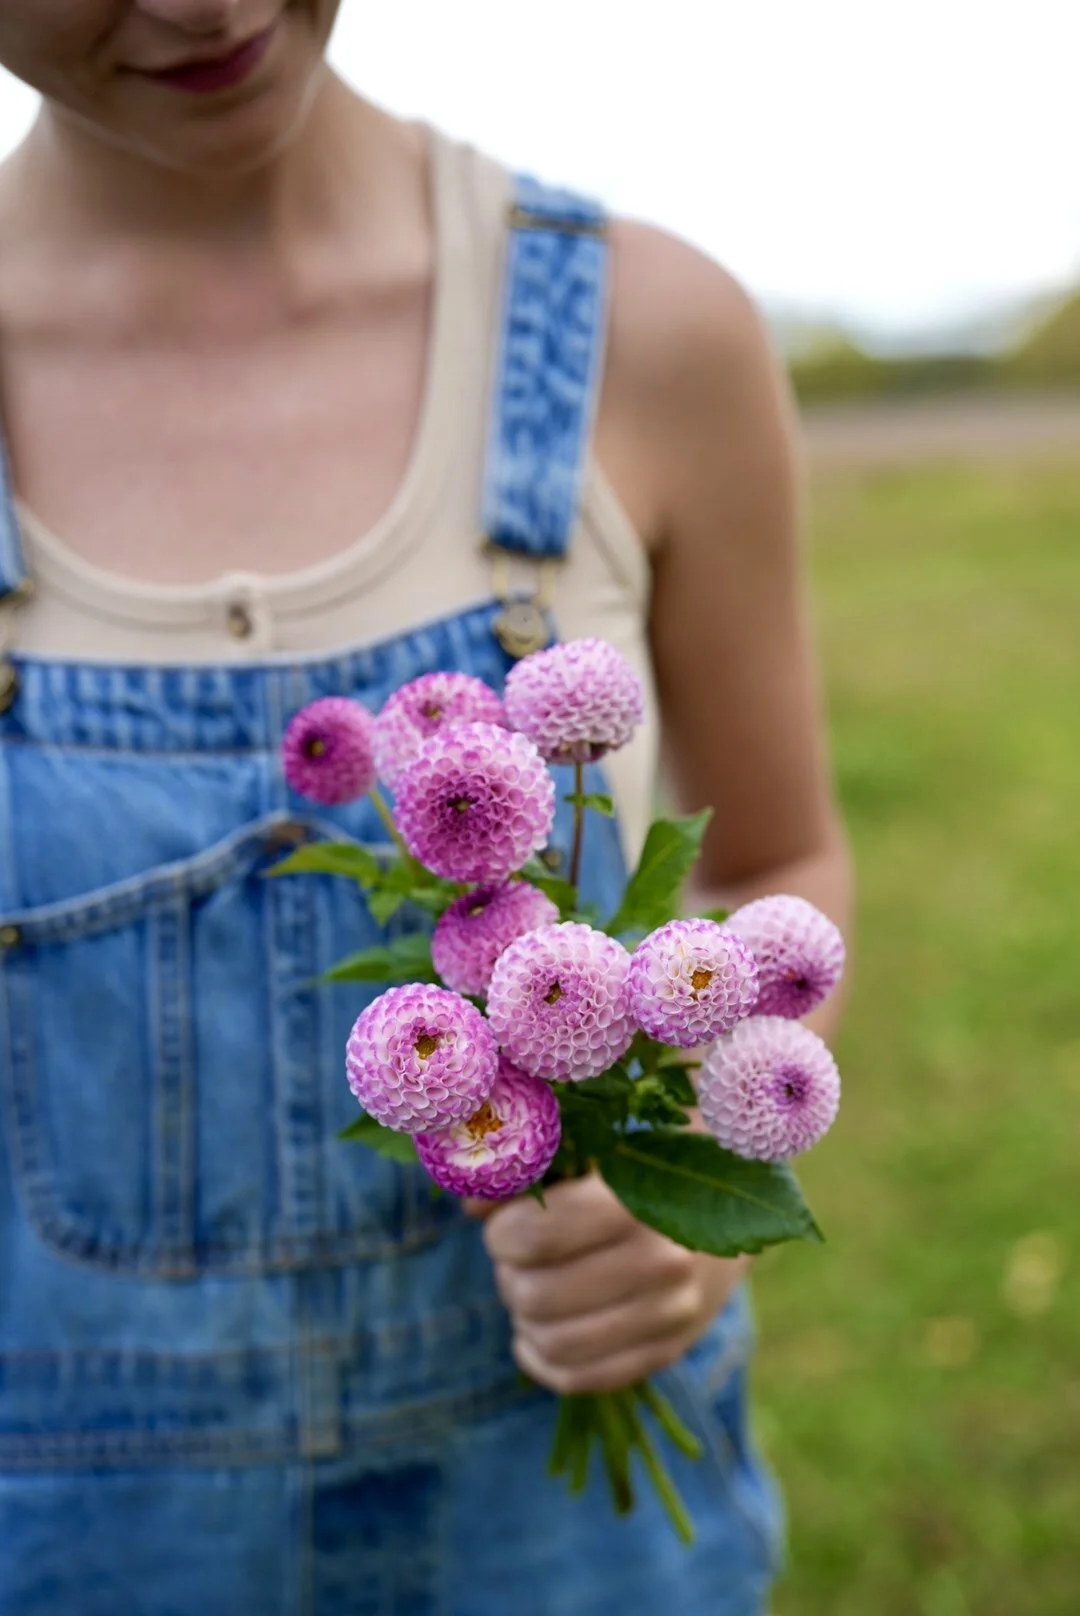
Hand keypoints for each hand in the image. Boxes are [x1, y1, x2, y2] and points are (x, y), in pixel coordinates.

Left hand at [469, 1174, 749, 1394]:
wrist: (730, 1194)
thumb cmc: (642, 1154)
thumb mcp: (589, 1138)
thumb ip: (528, 1162)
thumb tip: (473, 1203)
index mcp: (641, 1196)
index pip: (538, 1235)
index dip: (503, 1231)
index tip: (508, 1220)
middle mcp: (665, 1261)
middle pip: (537, 1296)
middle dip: (510, 1273)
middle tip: (518, 1253)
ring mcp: (673, 1313)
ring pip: (553, 1344)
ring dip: (524, 1316)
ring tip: (531, 1283)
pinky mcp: (668, 1350)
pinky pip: (580, 1378)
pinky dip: (541, 1357)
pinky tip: (536, 1329)